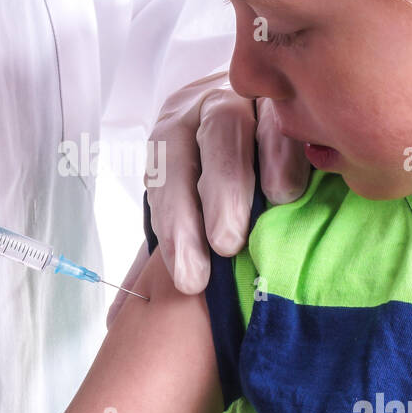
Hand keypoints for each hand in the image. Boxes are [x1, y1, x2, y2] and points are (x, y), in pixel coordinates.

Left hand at [139, 71, 309, 296]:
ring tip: (266, 215)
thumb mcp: (189, 203)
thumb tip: (119, 317)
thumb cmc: (221, 170)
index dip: (176, 223)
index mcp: (173, 134)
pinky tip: (292, 188)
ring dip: (248, 172)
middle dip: (214, 194)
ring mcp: (248, 95)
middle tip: (226, 246)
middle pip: (202, 141)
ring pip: (237, 123)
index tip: (189, 279)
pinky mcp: (289, 95)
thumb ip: (162, 253)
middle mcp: (204, 108)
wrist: (265, 108)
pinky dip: (286, 151)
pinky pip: (284, 116)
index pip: (167, 172)